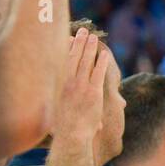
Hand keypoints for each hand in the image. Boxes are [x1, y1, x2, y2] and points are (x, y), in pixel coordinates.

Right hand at [53, 28, 106, 145]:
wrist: (71, 134)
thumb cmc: (67, 124)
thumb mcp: (62, 107)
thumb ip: (69, 98)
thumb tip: (68, 93)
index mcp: (59, 85)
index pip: (62, 62)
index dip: (66, 49)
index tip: (68, 37)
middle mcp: (68, 83)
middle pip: (73, 57)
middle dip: (78, 42)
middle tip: (82, 31)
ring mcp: (80, 87)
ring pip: (85, 62)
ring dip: (89, 48)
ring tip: (92, 36)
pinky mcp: (93, 92)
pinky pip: (97, 73)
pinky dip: (101, 62)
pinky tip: (104, 53)